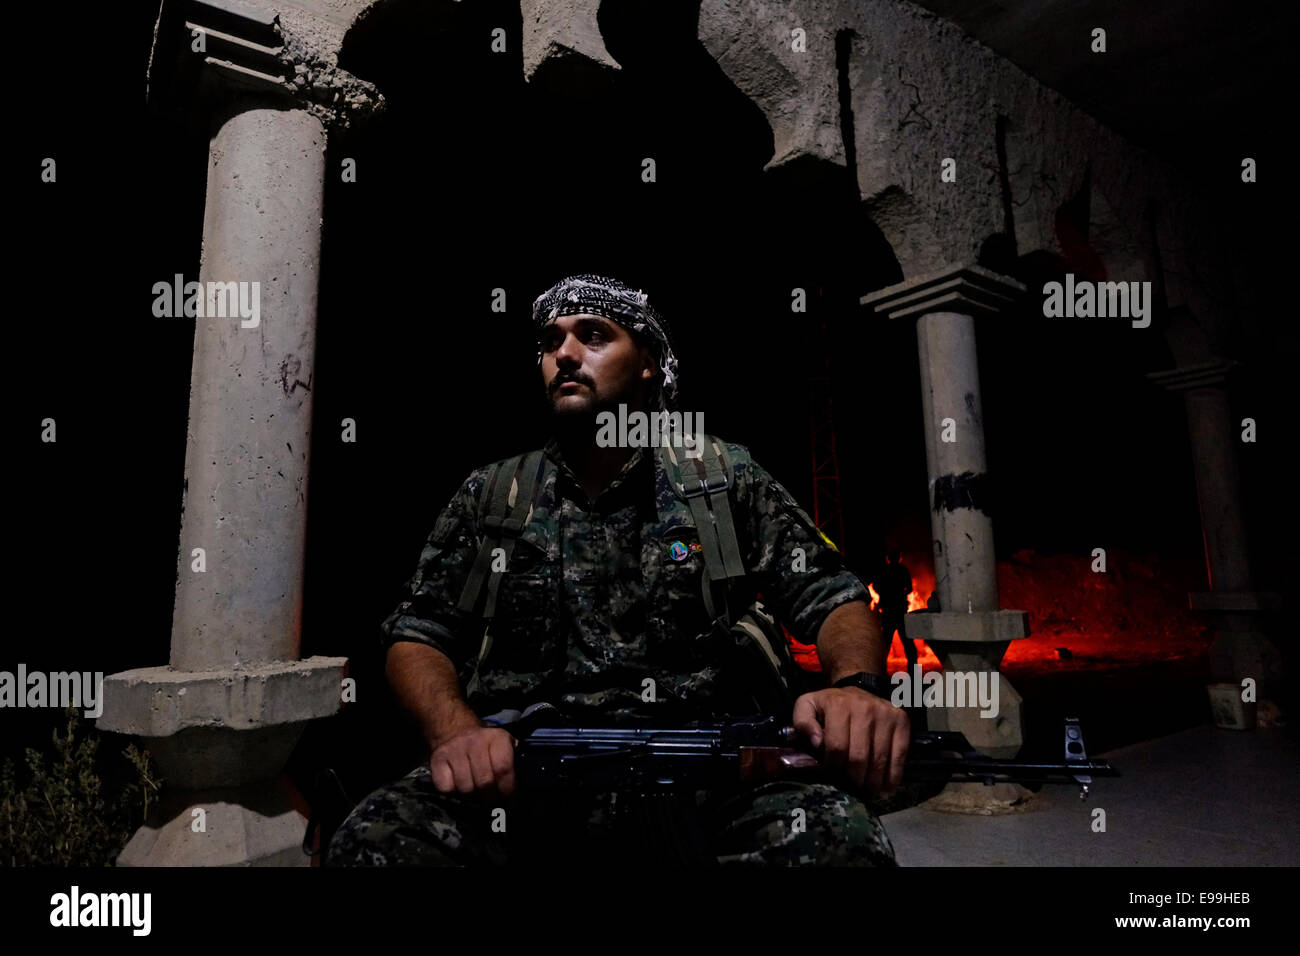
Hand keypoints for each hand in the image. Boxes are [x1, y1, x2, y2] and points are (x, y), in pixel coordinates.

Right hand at [429, 725, 516, 797]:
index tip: (508, 799)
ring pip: (466, 788)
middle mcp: (475, 742)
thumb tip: (516, 794)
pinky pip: (447, 789)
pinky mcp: (437, 761)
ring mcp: (454, 751)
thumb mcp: (504, 746)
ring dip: (471, 796)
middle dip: (490, 797)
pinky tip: (458, 786)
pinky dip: (453, 793)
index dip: (507, 789)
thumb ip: (513, 765)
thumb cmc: (485, 746)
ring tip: (475, 792)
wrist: (455, 730)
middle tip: (491, 800)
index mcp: (497, 738)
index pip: (503, 768)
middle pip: (484, 782)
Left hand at [792, 687, 909, 793]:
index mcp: (838, 705)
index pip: (837, 747)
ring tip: (867, 791)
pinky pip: (900, 755)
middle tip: (852, 788)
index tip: (833, 775)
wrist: (858, 688)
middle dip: (854, 779)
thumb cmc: (829, 704)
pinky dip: (893, 776)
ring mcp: (886, 715)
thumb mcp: (807, 706)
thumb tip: (816, 743)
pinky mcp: (901, 721)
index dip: (834, 767)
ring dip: (872, 782)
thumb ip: (802, 722)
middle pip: (859, 756)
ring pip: (879, 759)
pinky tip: (886, 787)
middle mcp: (864, 708)